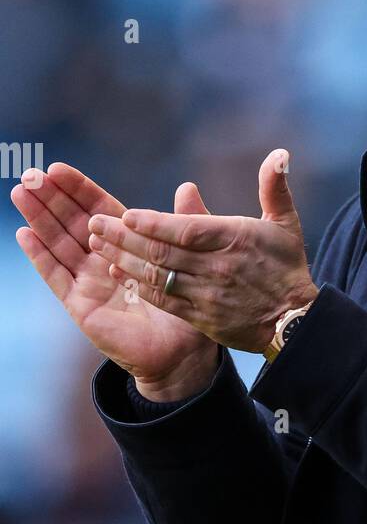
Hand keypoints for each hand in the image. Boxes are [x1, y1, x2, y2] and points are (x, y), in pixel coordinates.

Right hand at [12, 163, 218, 394]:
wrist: (181, 354)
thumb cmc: (187, 309)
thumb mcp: (189, 260)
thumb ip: (185, 223)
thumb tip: (187, 185)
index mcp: (128, 245)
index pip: (98, 209)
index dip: (77, 189)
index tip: (56, 168)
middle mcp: (104, 260)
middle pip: (72, 222)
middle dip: (50, 198)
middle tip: (28, 175)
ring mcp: (89, 282)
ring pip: (58, 244)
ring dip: (39, 219)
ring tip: (20, 194)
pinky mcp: (81, 305)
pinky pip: (57, 277)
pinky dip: (40, 256)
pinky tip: (24, 235)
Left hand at [85, 149, 318, 353]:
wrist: (294, 322)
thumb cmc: (286, 267)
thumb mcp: (285, 224)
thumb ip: (274, 187)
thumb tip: (280, 154)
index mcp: (235, 240)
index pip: (188, 230)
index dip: (155, 223)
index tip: (126, 214)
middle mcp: (218, 267)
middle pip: (163, 251)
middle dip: (124, 237)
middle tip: (95, 223)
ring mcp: (207, 295)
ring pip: (158, 275)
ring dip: (123, 259)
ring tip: (97, 244)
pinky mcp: (201, 318)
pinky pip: (163, 300)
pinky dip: (138, 286)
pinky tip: (118, 272)